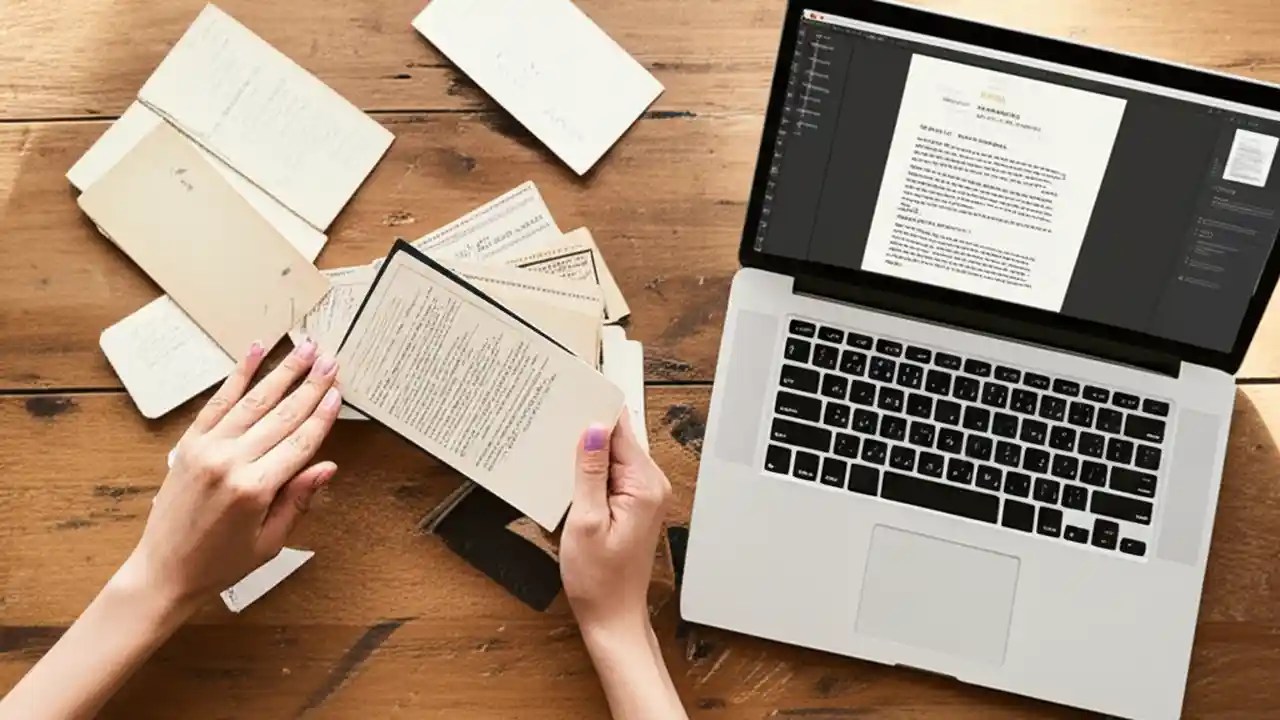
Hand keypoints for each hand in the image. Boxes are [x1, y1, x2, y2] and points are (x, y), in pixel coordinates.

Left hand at [117, 339, 342, 611]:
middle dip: (310, 385)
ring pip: (253, 401)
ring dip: (282, 372)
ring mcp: (207, 449)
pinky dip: (238, 375)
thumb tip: (327, 466)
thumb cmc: (220, 563)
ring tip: (304, 348)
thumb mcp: (271, 541)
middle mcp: (231, 462)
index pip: (300, 443)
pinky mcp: (190, 444)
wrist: (163, 570)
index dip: (322, 417)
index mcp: (255, 489)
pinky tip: (255, 353)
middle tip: (330, 360)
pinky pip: (218, 402)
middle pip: (282, 416)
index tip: (338, 393)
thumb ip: (298, 499)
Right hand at [560, 412, 671, 637]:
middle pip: (617, 440)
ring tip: (554, 446)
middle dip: (586, 429)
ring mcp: (645, 495)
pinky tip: (568, 474)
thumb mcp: (585, 521)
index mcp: (645, 485)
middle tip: (552, 415)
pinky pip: (611, 475)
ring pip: (612, 456)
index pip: (621, 431)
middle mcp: (651, 485)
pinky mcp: (634, 505)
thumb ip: (589, 472)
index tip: (572, 390)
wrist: (613, 617)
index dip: (595, 409)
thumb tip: (593, 429)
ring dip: (586, 452)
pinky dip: (590, 471)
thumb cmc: (599, 579)